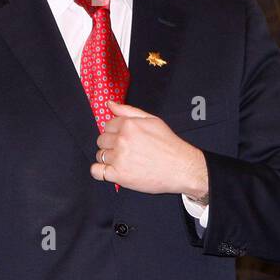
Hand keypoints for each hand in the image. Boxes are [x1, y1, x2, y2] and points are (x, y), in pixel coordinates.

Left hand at [91, 101, 208, 198]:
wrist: (182, 168)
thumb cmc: (170, 145)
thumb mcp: (153, 120)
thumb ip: (129, 111)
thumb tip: (109, 104)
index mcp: (129, 125)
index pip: (107, 125)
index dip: (115, 133)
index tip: (125, 139)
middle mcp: (122, 140)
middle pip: (101, 140)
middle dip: (111, 145)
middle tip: (127, 151)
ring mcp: (120, 158)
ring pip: (100, 155)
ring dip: (109, 159)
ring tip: (125, 162)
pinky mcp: (119, 175)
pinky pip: (96, 171)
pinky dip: (101, 172)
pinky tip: (113, 171)